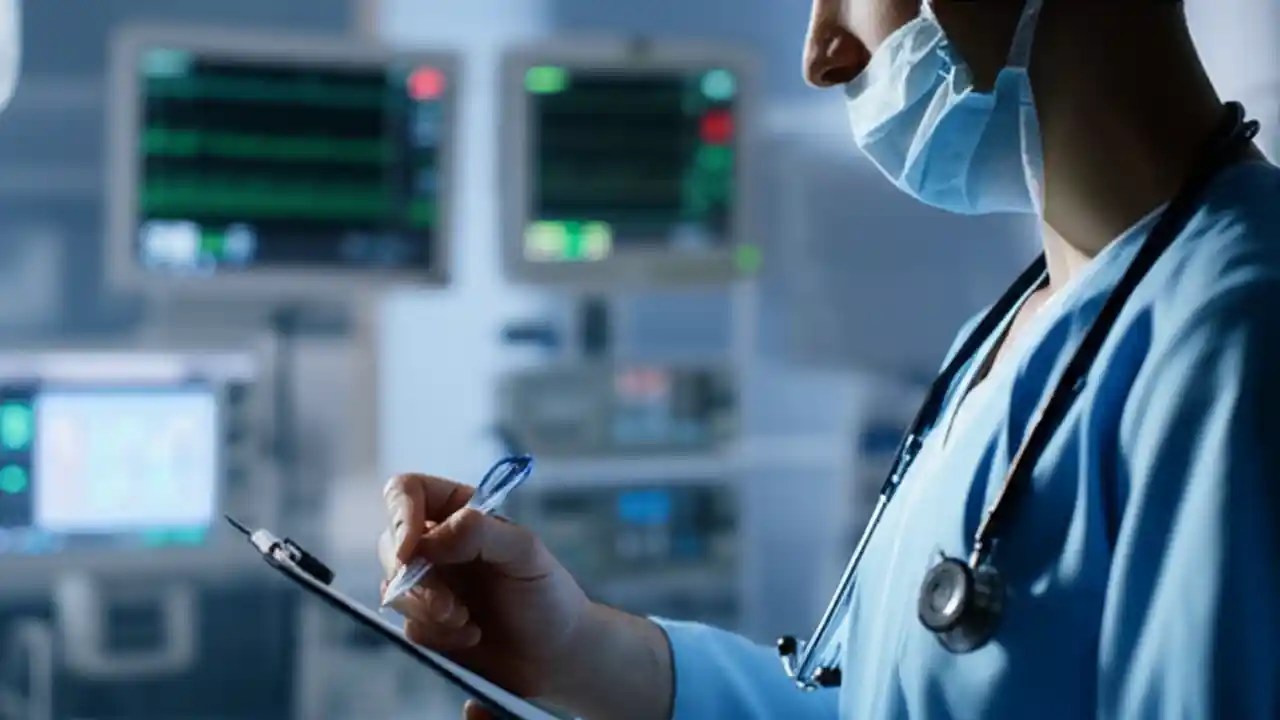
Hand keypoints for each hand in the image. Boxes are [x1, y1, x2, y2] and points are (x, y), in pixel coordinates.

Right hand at [378, 473, 592, 699]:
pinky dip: (437, 634)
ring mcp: (430, 582)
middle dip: (416, 580)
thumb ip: (479, 532)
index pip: (408, 491)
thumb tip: (429, 538)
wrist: (555, 654)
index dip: (400, 516)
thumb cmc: (547, 594)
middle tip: (449, 606)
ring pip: (394, 587)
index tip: (410, 552)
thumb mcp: (525, 552)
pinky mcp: (427, 621)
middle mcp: (439, 542)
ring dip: (427, 610)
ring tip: (467, 622)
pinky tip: (471, 636)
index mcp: (461, 511)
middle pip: (391, 544)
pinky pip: (408, 624)